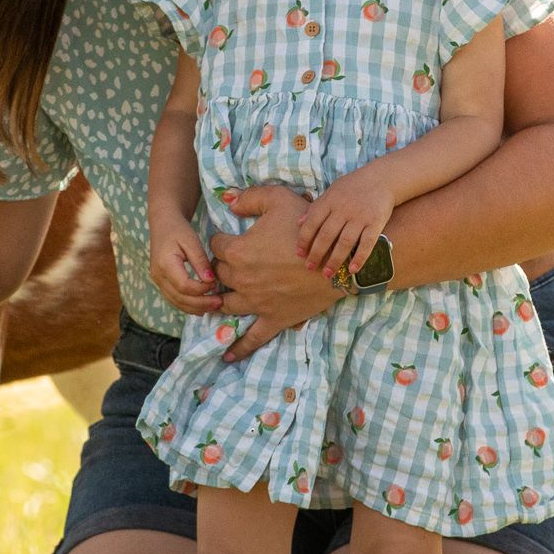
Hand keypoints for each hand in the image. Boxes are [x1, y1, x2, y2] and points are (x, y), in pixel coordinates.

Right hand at [149, 212, 220, 312]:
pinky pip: (174, 299)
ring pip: (176, 302)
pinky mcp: (161, 283)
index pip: (184, 285)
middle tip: (220, 303)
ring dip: (195, 308)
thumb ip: (200, 261)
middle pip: (180, 298)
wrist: (163, 224)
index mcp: (165, 264)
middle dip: (201, 303)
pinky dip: (188, 306)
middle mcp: (158, 275)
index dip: (201, 289)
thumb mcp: (192, 240)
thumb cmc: (178, 230)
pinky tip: (202, 308)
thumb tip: (210, 280)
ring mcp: (158, 281)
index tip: (216, 284)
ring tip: (214, 306)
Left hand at [207, 186, 341, 357]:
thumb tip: (226, 199)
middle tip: (230, 262)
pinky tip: (226, 356)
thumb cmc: (308, 228)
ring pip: (226, 303)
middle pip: (218, 274)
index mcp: (238, 251)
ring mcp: (256, 303)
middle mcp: (241, 279)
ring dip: (221, 298)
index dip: (221, 239)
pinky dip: (238, 348)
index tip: (228, 238)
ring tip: (218, 298)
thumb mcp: (279, 199)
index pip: (215, 245)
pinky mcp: (273, 319)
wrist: (338, 262)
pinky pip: (252, 338)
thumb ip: (249, 197)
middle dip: (221, 267)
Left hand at [295, 171, 393, 277]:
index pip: (312, 222)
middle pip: (327, 235)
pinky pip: (367, 243)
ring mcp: (360, 216)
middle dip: (316, 253)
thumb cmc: (354, 186)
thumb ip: (316, 207)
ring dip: (335, 260)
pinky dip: (360, 257)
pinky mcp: (376, 223)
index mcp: (330, 201)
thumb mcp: (332, 191)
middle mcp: (344, 209)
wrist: (383, 178)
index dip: (304, 239)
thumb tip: (299, 223)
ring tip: (328, 274)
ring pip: (345, 242)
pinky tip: (352, 269)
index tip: (299, 254)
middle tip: (310, 268)